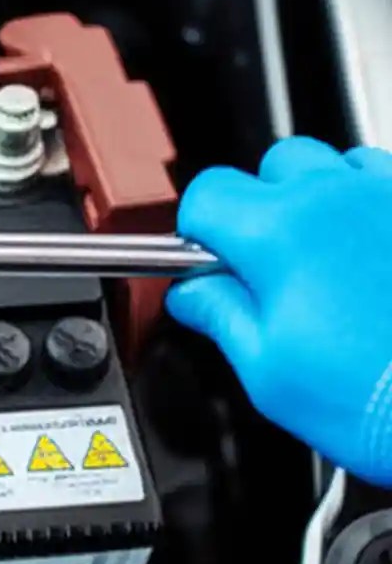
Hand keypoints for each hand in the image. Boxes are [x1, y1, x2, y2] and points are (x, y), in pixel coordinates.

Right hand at [167, 137, 391, 485]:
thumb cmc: (377, 398)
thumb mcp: (268, 370)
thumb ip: (218, 315)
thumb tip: (191, 294)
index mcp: (277, 231)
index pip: (206, 193)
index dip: (197, 230)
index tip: (208, 263)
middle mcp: (337, 195)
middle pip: (271, 167)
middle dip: (258, 209)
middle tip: (268, 269)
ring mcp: (391, 197)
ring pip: (335, 165)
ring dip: (317, 200)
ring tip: (325, 260)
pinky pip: (388, 184)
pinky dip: (371, 208)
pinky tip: (373, 258)